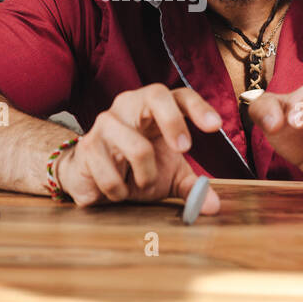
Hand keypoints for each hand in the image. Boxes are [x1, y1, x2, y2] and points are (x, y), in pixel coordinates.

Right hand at [55, 84, 223, 212]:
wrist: (90, 176)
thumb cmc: (136, 168)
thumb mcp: (169, 176)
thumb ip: (192, 188)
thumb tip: (212, 206)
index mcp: (154, 107)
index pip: (180, 96)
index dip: (199, 108)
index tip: (216, 127)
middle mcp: (129, 106)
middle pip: (156, 95)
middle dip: (173, 122)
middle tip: (184, 150)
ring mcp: (105, 123)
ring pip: (139, 148)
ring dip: (146, 177)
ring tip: (141, 184)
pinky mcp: (87, 146)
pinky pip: (112, 177)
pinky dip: (120, 193)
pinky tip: (117, 191)